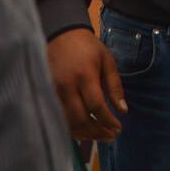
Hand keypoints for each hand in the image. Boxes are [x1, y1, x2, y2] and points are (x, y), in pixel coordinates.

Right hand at [46, 27, 126, 141]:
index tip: (118, 128)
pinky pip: (58, 117)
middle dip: (97, 132)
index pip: (97, 106)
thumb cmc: (87, 47)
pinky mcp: (46, 94)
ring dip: (85, 134)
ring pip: (68, 122)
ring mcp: (54, 91)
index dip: (108, 121)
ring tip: (99, 135)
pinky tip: (82, 130)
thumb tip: (123, 110)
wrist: (60, 34)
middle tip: (110, 136)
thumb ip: (114, 85)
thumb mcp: (106, 60)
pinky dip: (71, 128)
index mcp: (85, 74)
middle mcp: (67, 85)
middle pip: (81, 119)